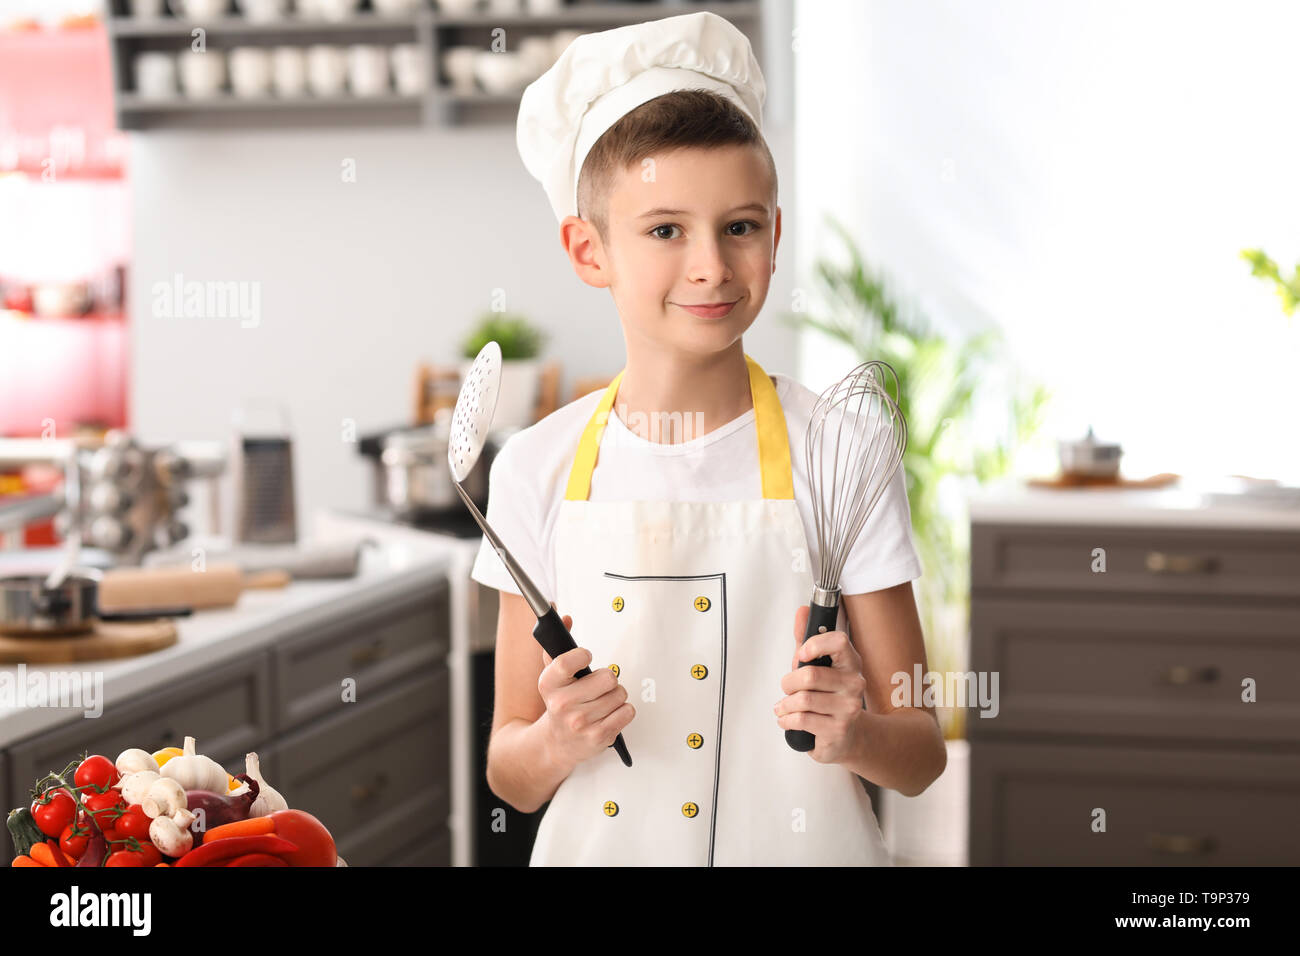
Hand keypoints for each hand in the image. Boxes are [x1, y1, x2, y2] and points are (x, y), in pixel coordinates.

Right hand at [538, 613, 634, 769]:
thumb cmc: (559, 705)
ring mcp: (580, 723)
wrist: (556, 744)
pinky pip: (627, 711)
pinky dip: (623, 711)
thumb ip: (558, 646)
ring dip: (616, 696)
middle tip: (598, 686)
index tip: (586, 657)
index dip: (583, 655)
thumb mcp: (552, 677)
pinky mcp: (598, 737)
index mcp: (548, 684)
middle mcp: (562, 704)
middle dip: (608, 680)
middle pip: (608, 677)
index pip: (569, 660)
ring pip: (620, 694)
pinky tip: (609, 714)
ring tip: (602, 702)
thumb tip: (566, 618)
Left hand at [774, 604, 866, 764]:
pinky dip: (786, 720)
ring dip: (785, 704)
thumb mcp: (818, 665)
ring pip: (802, 699)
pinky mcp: (837, 730)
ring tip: (785, 706)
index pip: (839, 641)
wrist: (848, 735)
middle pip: (810, 675)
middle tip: (787, 687)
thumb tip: (802, 611)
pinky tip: (787, 719)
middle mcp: (854, 684)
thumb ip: (806, 639)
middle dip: (788, 682)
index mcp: (850, 662)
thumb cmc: (828, 695)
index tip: (801, 654)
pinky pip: (801, 720)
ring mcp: (848, 709)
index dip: (815, 645)